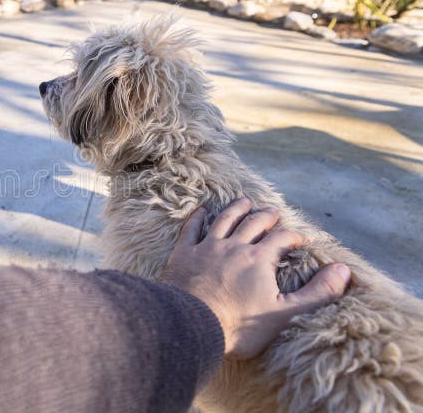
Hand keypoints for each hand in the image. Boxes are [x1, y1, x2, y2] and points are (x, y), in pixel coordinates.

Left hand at [159, 198, 350, 359]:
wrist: (191, 327)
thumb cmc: (239, 325)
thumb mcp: (286, 314)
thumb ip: (318, 293)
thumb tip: (344, 270)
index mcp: (259, 259)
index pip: (282, 239)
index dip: (294, 237)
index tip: (301, 240)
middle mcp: (234, 246)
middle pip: (253, 223)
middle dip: (266, 217)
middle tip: (273, 212)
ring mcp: (206, 248)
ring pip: (224, 220)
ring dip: (236, 210)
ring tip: (244, 202)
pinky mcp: (184, 255)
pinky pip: (191, 230)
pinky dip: (197, 219)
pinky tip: (200, 212)